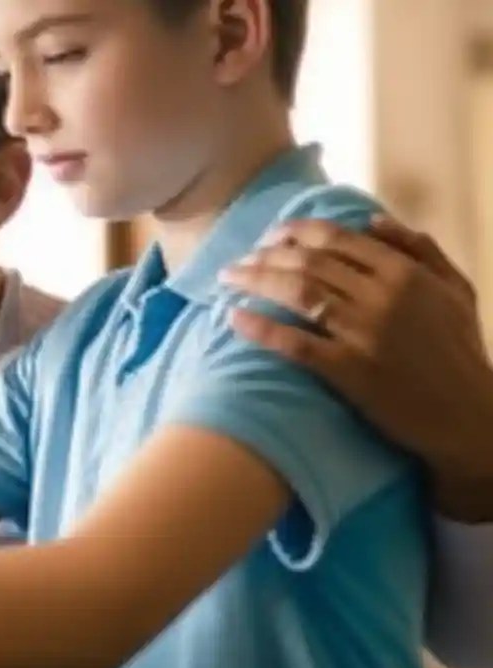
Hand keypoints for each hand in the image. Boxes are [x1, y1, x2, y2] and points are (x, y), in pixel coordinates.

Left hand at [220, 215, 492, 520]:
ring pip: (297, 293)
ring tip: (228, 279)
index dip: (294, 232)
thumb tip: (373, 221)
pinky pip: (296, 343)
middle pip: (309, 263)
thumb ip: (420, 250)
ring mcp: (364, 333)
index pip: (336, 239)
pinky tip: (234, 318)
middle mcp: (382, 296)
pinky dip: (261, 328)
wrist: (468, 416)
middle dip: (265, 255)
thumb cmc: (461, 352)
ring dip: (255, 281)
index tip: (269, 236)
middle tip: (239, 260)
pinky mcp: (349, 371)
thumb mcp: (456, 290)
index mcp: (405, 273)